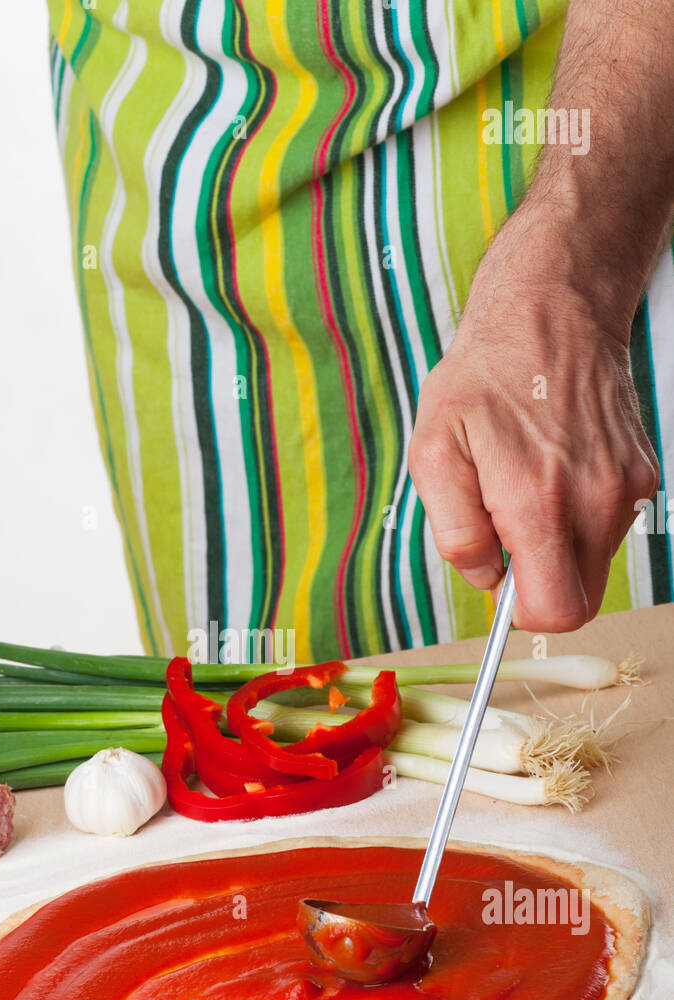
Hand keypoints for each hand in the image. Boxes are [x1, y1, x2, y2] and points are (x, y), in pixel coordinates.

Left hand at [408, 222, 659, 631]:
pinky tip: (554, 464)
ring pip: (593, 560)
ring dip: (557, 542)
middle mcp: (596, 501)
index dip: (521, 611)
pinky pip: (609, 524)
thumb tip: (486, 577)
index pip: (553, 612)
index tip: (502, 577)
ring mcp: (627, 487)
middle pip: (579, 596)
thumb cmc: (483, 379)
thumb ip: (455, 531)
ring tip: (526, 480)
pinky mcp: (642, 473)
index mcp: (539, 504)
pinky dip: (579, 512)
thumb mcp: (433, 452)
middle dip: (540, 581)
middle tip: (506, 527)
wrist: (552, 311)